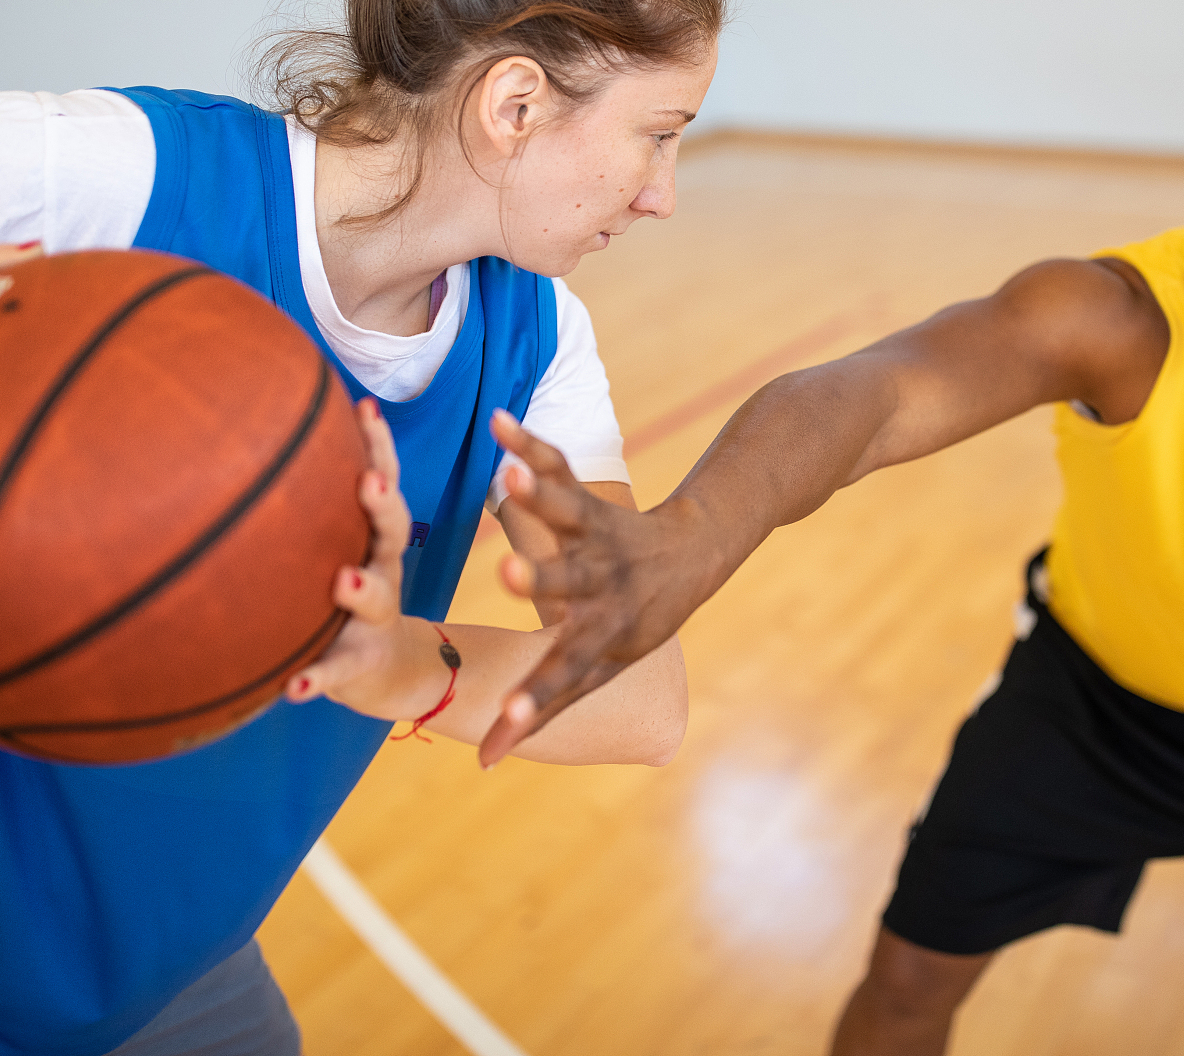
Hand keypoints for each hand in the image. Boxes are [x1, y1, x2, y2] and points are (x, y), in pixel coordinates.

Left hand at [286, 399, 444, 720]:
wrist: (386, 672)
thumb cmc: (347, 597)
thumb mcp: (337, 549)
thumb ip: (307, 511)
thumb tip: (248, 440)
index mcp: (373, 539)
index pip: (384, 483)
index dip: (379, 446)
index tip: (365, 408)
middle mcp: (382, 571)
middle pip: (391, 532)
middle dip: (383, 505)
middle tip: (369, 481)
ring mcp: (374, 619)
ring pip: (376, 600)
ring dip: (361, 589)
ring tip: (343, 581)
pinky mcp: (356, 664)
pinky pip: (336, 670)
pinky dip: (317, 678)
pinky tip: (293, 688)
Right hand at [479, 410, 720, 766]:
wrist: (698, 553)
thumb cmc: (635, 622)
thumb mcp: (601, 667)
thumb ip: (543, 707)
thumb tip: (484, 760)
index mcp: (604, 634)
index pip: (567, 674)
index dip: (536, 701)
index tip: (504, 726)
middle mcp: (605, 585)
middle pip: (569, 582)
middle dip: (539, 579)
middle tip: (507, 574)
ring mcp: (602, 538)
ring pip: (570, 515)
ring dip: (537, 496)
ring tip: (508, 476)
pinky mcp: (594, 498)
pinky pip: (560, 468)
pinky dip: (530, 444)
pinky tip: (499, 422)